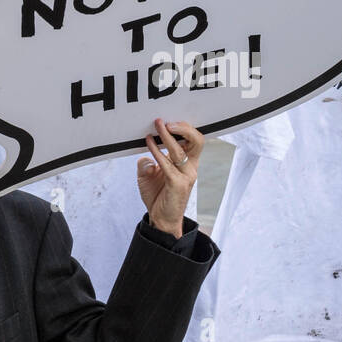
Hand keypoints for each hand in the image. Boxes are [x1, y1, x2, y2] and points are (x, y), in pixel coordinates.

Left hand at [138, 118, 202, 235]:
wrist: (161, 219)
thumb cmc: (157, 196)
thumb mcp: (147, 176)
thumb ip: (146, 164)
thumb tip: (145, 158)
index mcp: (188, 164)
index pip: (194, 141)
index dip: (185, 129)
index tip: (169, 121)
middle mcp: (190, 168)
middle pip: (196, 141)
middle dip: (183, 128)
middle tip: (166, 121)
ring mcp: (185, 176)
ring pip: (180, 150)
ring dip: (167, 136)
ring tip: (156, 126)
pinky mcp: (177, 184)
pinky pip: (167, 164)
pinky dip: (157, 151)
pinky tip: (148, 143)